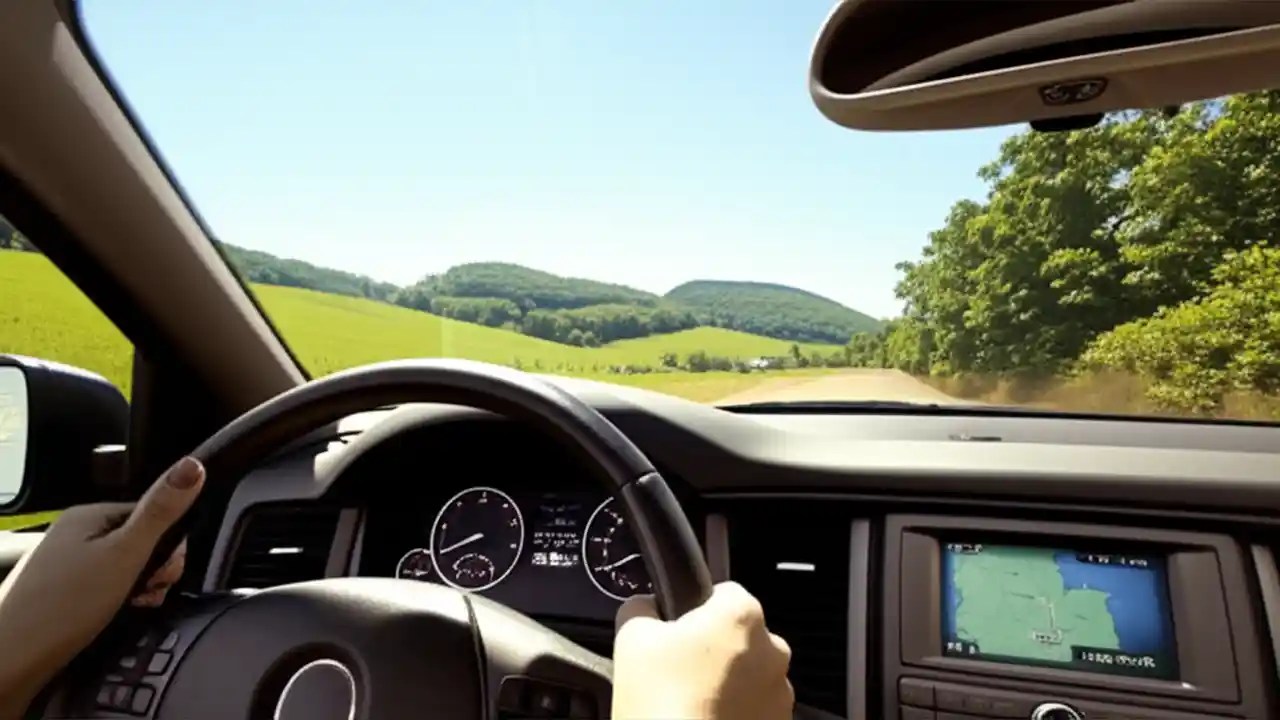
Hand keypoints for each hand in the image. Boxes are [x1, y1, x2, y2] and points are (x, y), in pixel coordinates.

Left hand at [0, 457, 204, 718]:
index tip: (165, 572)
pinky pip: (105, 590)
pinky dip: (118, 603)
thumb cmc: (62, 607)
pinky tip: (114, 617)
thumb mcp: (126, 554)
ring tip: (130, 607)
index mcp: (89, 515)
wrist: (8, 662)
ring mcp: (66, 565)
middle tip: (145, 592)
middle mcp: (75, 535)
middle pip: (140, 543)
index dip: (170, 545)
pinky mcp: (62, 594)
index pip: (152, 515)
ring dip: (139, 590)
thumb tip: (193, 464)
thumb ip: (161, 512)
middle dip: (155, 570)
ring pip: (124, 570)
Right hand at [612, 582, 792, 719]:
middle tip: (677, 673)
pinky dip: (736, 712)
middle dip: (712, 649)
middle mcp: (772, 648)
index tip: (675, 635)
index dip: (693, 612)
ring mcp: (781, 691)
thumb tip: (648, 605)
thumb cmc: (660, 701)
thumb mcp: (631, 637)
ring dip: (726, 683)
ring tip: (691, 704)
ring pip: (749, 674)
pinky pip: (755, 707)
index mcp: (741, 613)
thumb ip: (641, 606)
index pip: (721, 592)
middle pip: (738, 635)